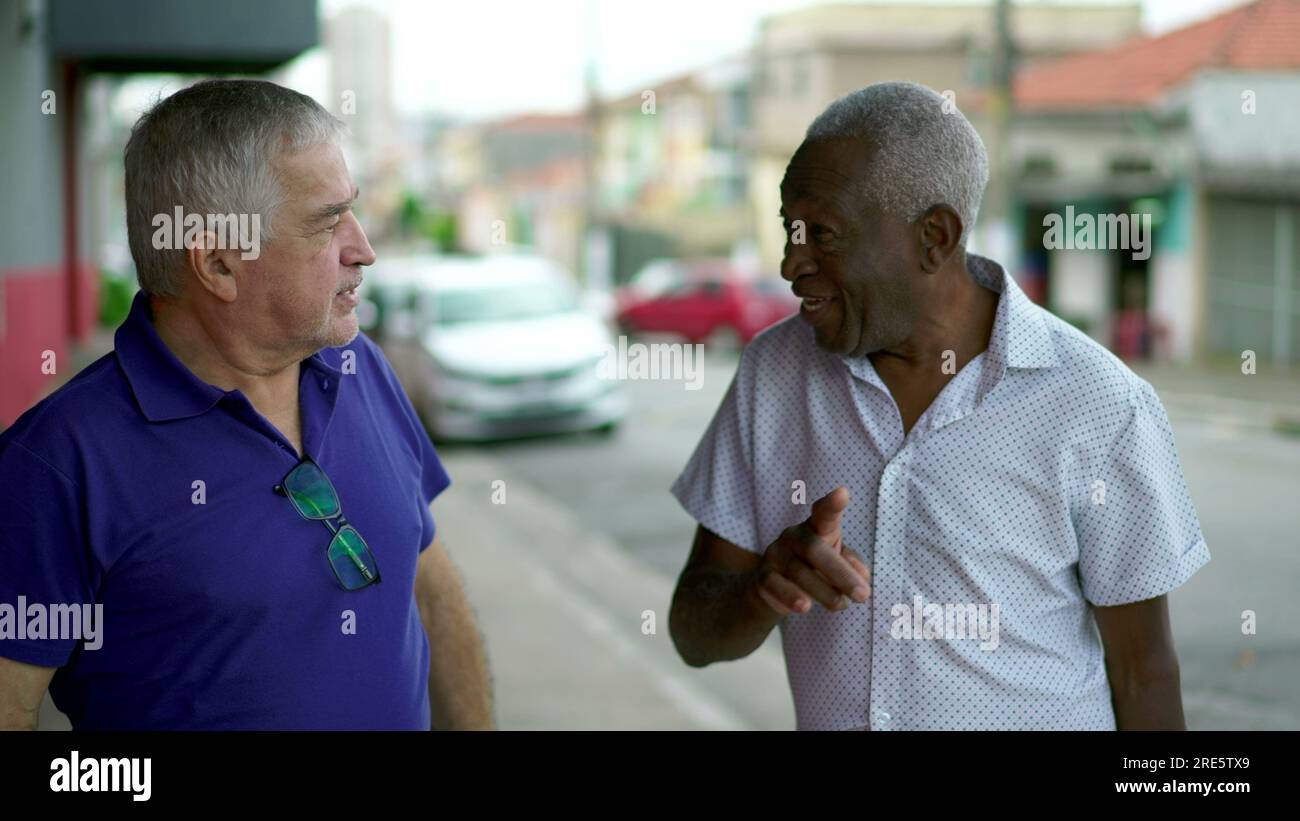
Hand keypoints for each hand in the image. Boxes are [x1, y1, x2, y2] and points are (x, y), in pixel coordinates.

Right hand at [751, 486, 870, 615]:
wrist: (774, 587)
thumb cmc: (815, 567)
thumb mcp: (838, 563)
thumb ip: (852, 566)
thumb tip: (862, 576)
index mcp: (816, 527)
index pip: (823, 513)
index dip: (832, 504)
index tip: (842, 494)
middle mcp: (794, 536)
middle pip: (815, 550)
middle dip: (841, 574)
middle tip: (862, 595)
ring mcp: (776, 555)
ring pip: (800, 572)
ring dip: (825, 592)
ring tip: (841, 606)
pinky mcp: (764, 577)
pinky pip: (777, 586)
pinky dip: (791, 596)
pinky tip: (804, 607)